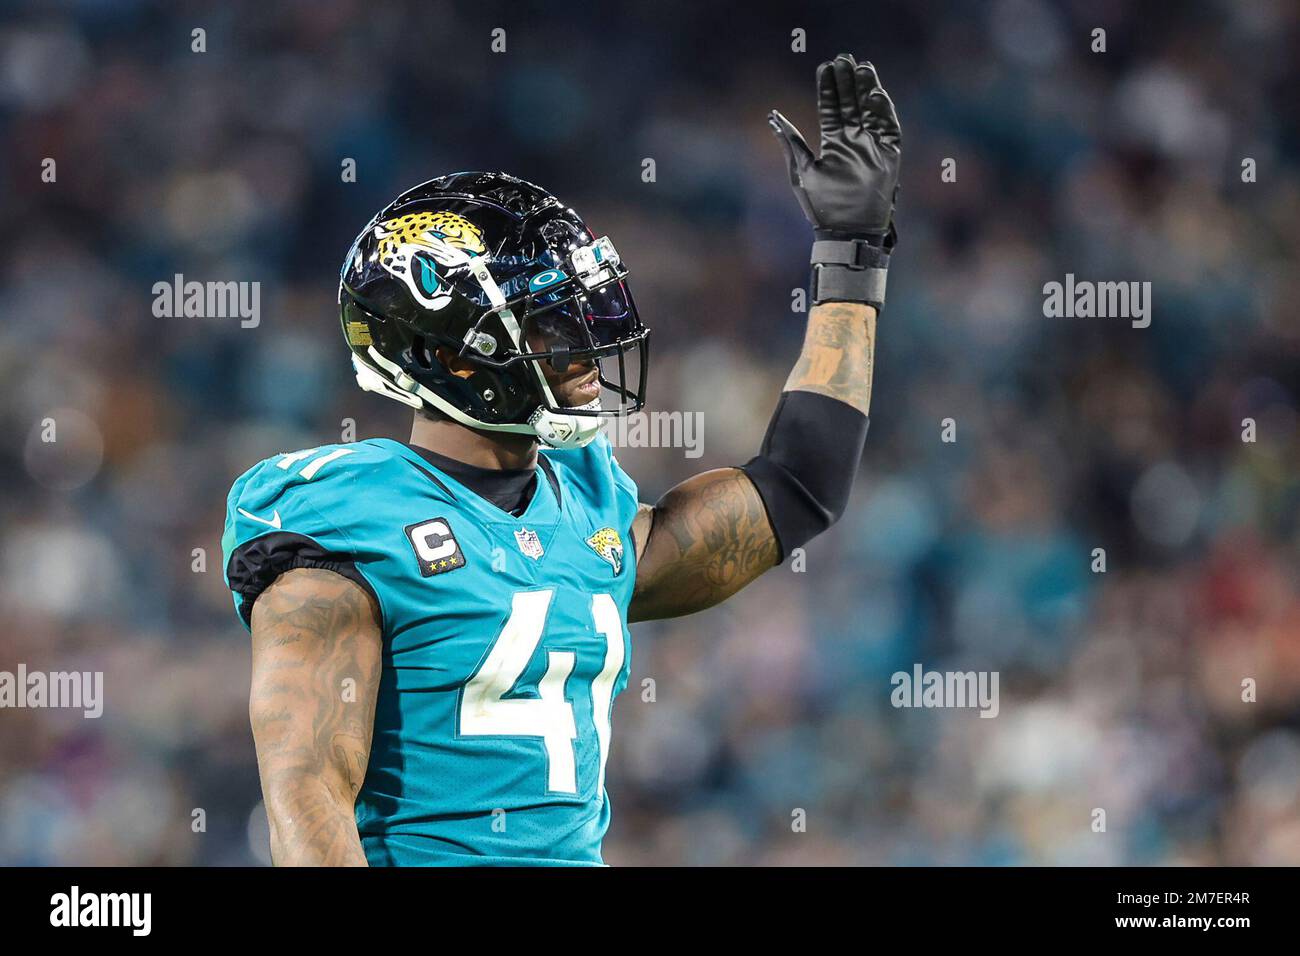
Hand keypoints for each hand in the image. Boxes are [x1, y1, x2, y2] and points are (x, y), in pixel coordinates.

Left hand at [769, 54, 900, 241]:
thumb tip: (773, 117)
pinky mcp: (889, 155)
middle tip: (844, 58)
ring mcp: (872, 147)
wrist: (846, 231)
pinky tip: (874, 93)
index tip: (826, 66)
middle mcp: (853, 141)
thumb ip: (791, 143)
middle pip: (852, 104)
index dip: (828, 88)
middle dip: (848, 81)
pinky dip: (883, 111)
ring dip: (866, 89)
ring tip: (862, 67)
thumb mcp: (801, 172)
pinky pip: (889, 128)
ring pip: (871, 110)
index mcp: (833, 143)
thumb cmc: (821, 207)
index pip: (831, 109)